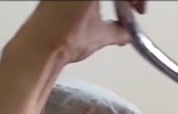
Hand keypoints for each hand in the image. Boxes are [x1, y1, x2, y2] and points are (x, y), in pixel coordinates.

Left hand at [15, 0, 145, 65]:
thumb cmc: (63, 37)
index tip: (138, 9)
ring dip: (110, 2)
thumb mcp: (102, 34)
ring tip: (114, 14)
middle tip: (131, 8)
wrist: (39, 46)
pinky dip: (93, 4)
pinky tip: (95, 13)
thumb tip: (126, 32)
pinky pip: (82, 0)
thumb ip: (120, 30)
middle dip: (124, 0)